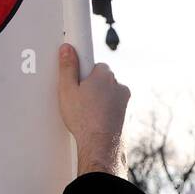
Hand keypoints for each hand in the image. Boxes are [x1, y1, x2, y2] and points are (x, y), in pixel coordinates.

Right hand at [58, 43, 128, 176]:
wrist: (100, 144)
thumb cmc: (84, 119)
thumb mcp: (67, 90)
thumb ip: (68, 67)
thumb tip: (67, 49)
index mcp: (104, 75)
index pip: (96, 64)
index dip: (85, 73)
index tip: (79, 80)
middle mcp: (118, 85)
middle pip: (103, 79)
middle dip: (92, 86)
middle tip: (79, 99)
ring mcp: (124, 100)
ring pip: (110, 93)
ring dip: (100, 98)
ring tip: (87, 112)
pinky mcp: (127, 113)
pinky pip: (115, 106)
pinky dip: (107, 110)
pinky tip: (95, 119)